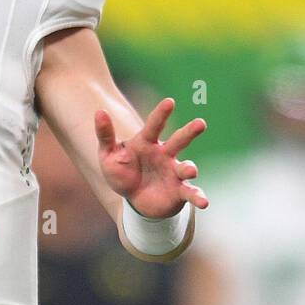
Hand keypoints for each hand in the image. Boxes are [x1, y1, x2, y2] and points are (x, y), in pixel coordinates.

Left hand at [95, 97, 207, 217]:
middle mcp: (164, 155)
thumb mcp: (108, 154)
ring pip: (186, 167)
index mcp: (147, 143)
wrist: (133, 200)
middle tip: (200, 123)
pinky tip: (204, 202)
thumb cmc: (121, 172)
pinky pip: (191, 192)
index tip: (170, 102)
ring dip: (190, 168)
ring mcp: (174, 172)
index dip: (161, 114)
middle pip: (179, 141)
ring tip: (191, 171)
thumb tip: (99, 111)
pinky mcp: (179, 191)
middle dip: (189, 132)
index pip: (154, 126)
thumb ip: (105, 134)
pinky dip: (198, 197)